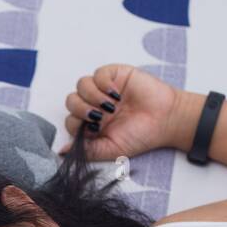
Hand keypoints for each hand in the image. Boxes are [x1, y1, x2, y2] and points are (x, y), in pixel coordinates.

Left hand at [57, 63, 179, 161]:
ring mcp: (104, 89)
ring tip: (110, 106)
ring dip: (92, 96)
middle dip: (81, 110)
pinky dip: (103, 84)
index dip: (77, 124)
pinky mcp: (115, 75)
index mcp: (91, 124)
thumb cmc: (139, 136)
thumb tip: (61, 152)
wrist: (165, 121)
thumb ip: (86, 151)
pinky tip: (116, 95)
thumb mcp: (110, 150)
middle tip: (100, 117)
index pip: (70, 120)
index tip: (95, 130)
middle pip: (71, 101)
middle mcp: (94, 105)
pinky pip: (98, 73)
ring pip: (81, 85)